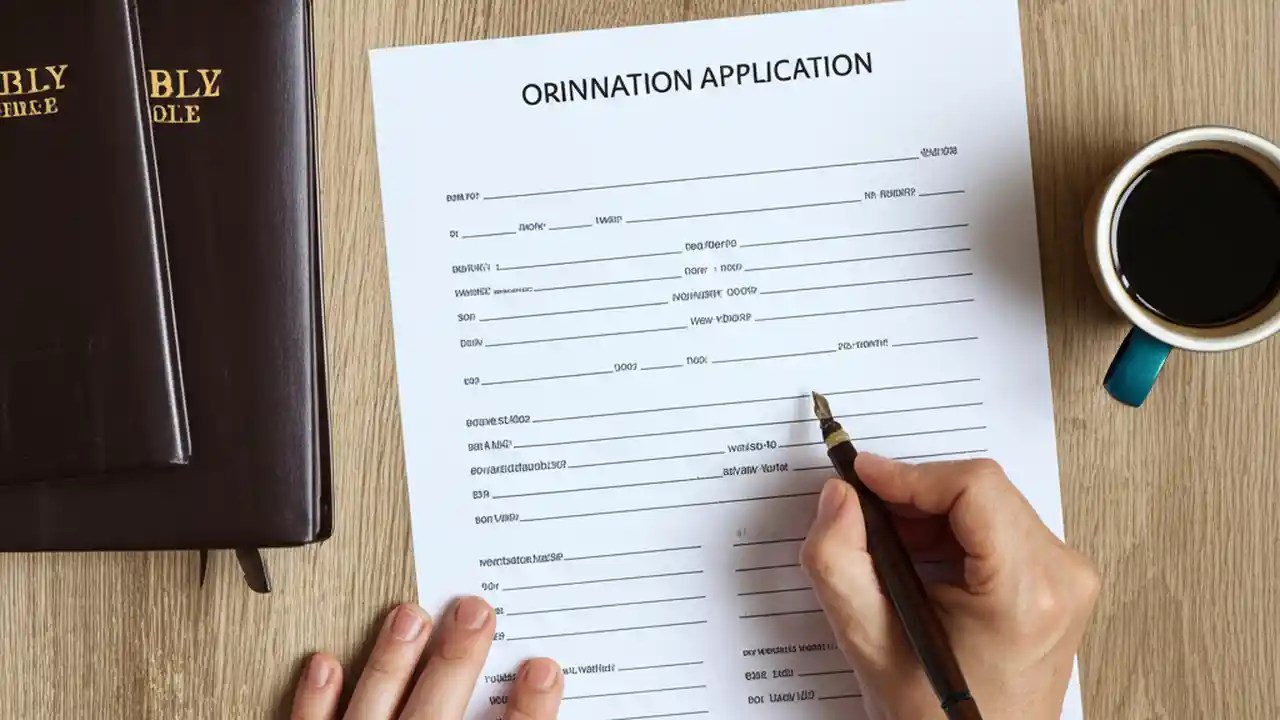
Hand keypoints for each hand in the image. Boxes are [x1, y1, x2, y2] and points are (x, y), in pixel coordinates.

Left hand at [289, 598, 562, 719]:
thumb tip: (534, 702)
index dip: (530, 707)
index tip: (543, 670)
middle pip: (439, 712)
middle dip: (457, 659)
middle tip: (474, 611)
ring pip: (373, 710)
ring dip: (391, 661)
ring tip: (407, 615)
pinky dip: (316, 701)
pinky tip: (324, 663)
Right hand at [799, 454, 1098, 719]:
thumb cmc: (936, 715)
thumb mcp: (869, 641)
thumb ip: (839, 562)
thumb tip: (839, 496)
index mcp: (1026, 593)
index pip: (975, 488)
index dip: (911, 474)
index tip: (862, 477)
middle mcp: (1062, 576)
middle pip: (982, 489)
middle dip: (915, 494)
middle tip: (867, 516)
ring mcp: (1068, 576)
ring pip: (990, 501)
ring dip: (932, 512)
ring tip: (891, 547)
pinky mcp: (1060, 578)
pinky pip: (1001, 523)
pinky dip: (953, 529)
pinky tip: (921, 558)